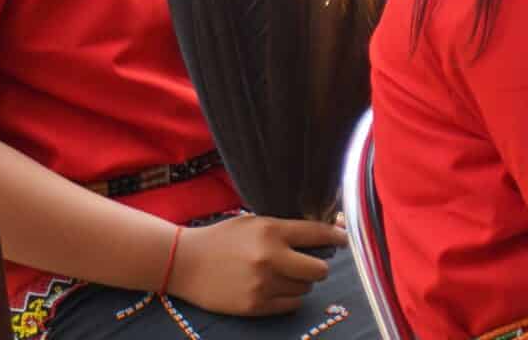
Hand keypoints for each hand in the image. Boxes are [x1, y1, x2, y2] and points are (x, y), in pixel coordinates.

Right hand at [166, 215, 340, 315]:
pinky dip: (290, 297)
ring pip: (305, 288)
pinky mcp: (254, 305)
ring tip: (284, 274)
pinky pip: (291, 304)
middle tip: (310, 263)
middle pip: (320, 269)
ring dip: (301, 282)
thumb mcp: (255, 222)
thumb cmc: (222, 238)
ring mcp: (262, 284)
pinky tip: (277, 288)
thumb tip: (328, 231)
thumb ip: (287, 227)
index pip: (319, 234)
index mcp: (272, 231)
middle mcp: (270, 258)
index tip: (344, 240)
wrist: (183, 263)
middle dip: (320, 266)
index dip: (338, 238)